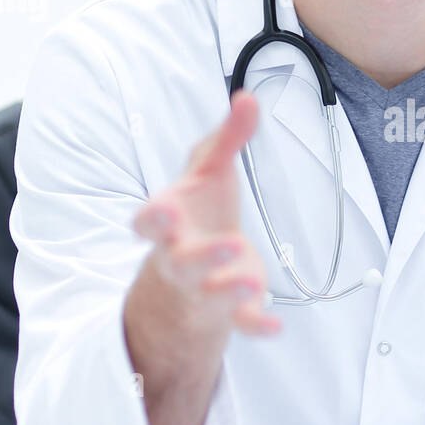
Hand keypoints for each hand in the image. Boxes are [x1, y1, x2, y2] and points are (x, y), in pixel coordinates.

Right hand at [132, 91, 280, 336]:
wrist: (202, 261)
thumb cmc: (200, 207)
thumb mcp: (211, 169)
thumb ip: (228, 137)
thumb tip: (248, 97)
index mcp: (169, 222)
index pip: (148, 224)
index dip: (153, 220)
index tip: (163, 210)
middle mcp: (180, 258)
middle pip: (181, 263)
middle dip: (200, 256)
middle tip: (230, 243)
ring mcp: (204, 286)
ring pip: (209, 295)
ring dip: (228, 290)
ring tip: (252, 283)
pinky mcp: (231, 309)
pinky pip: (241, 323)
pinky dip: (256, 326)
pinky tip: (276, 326)